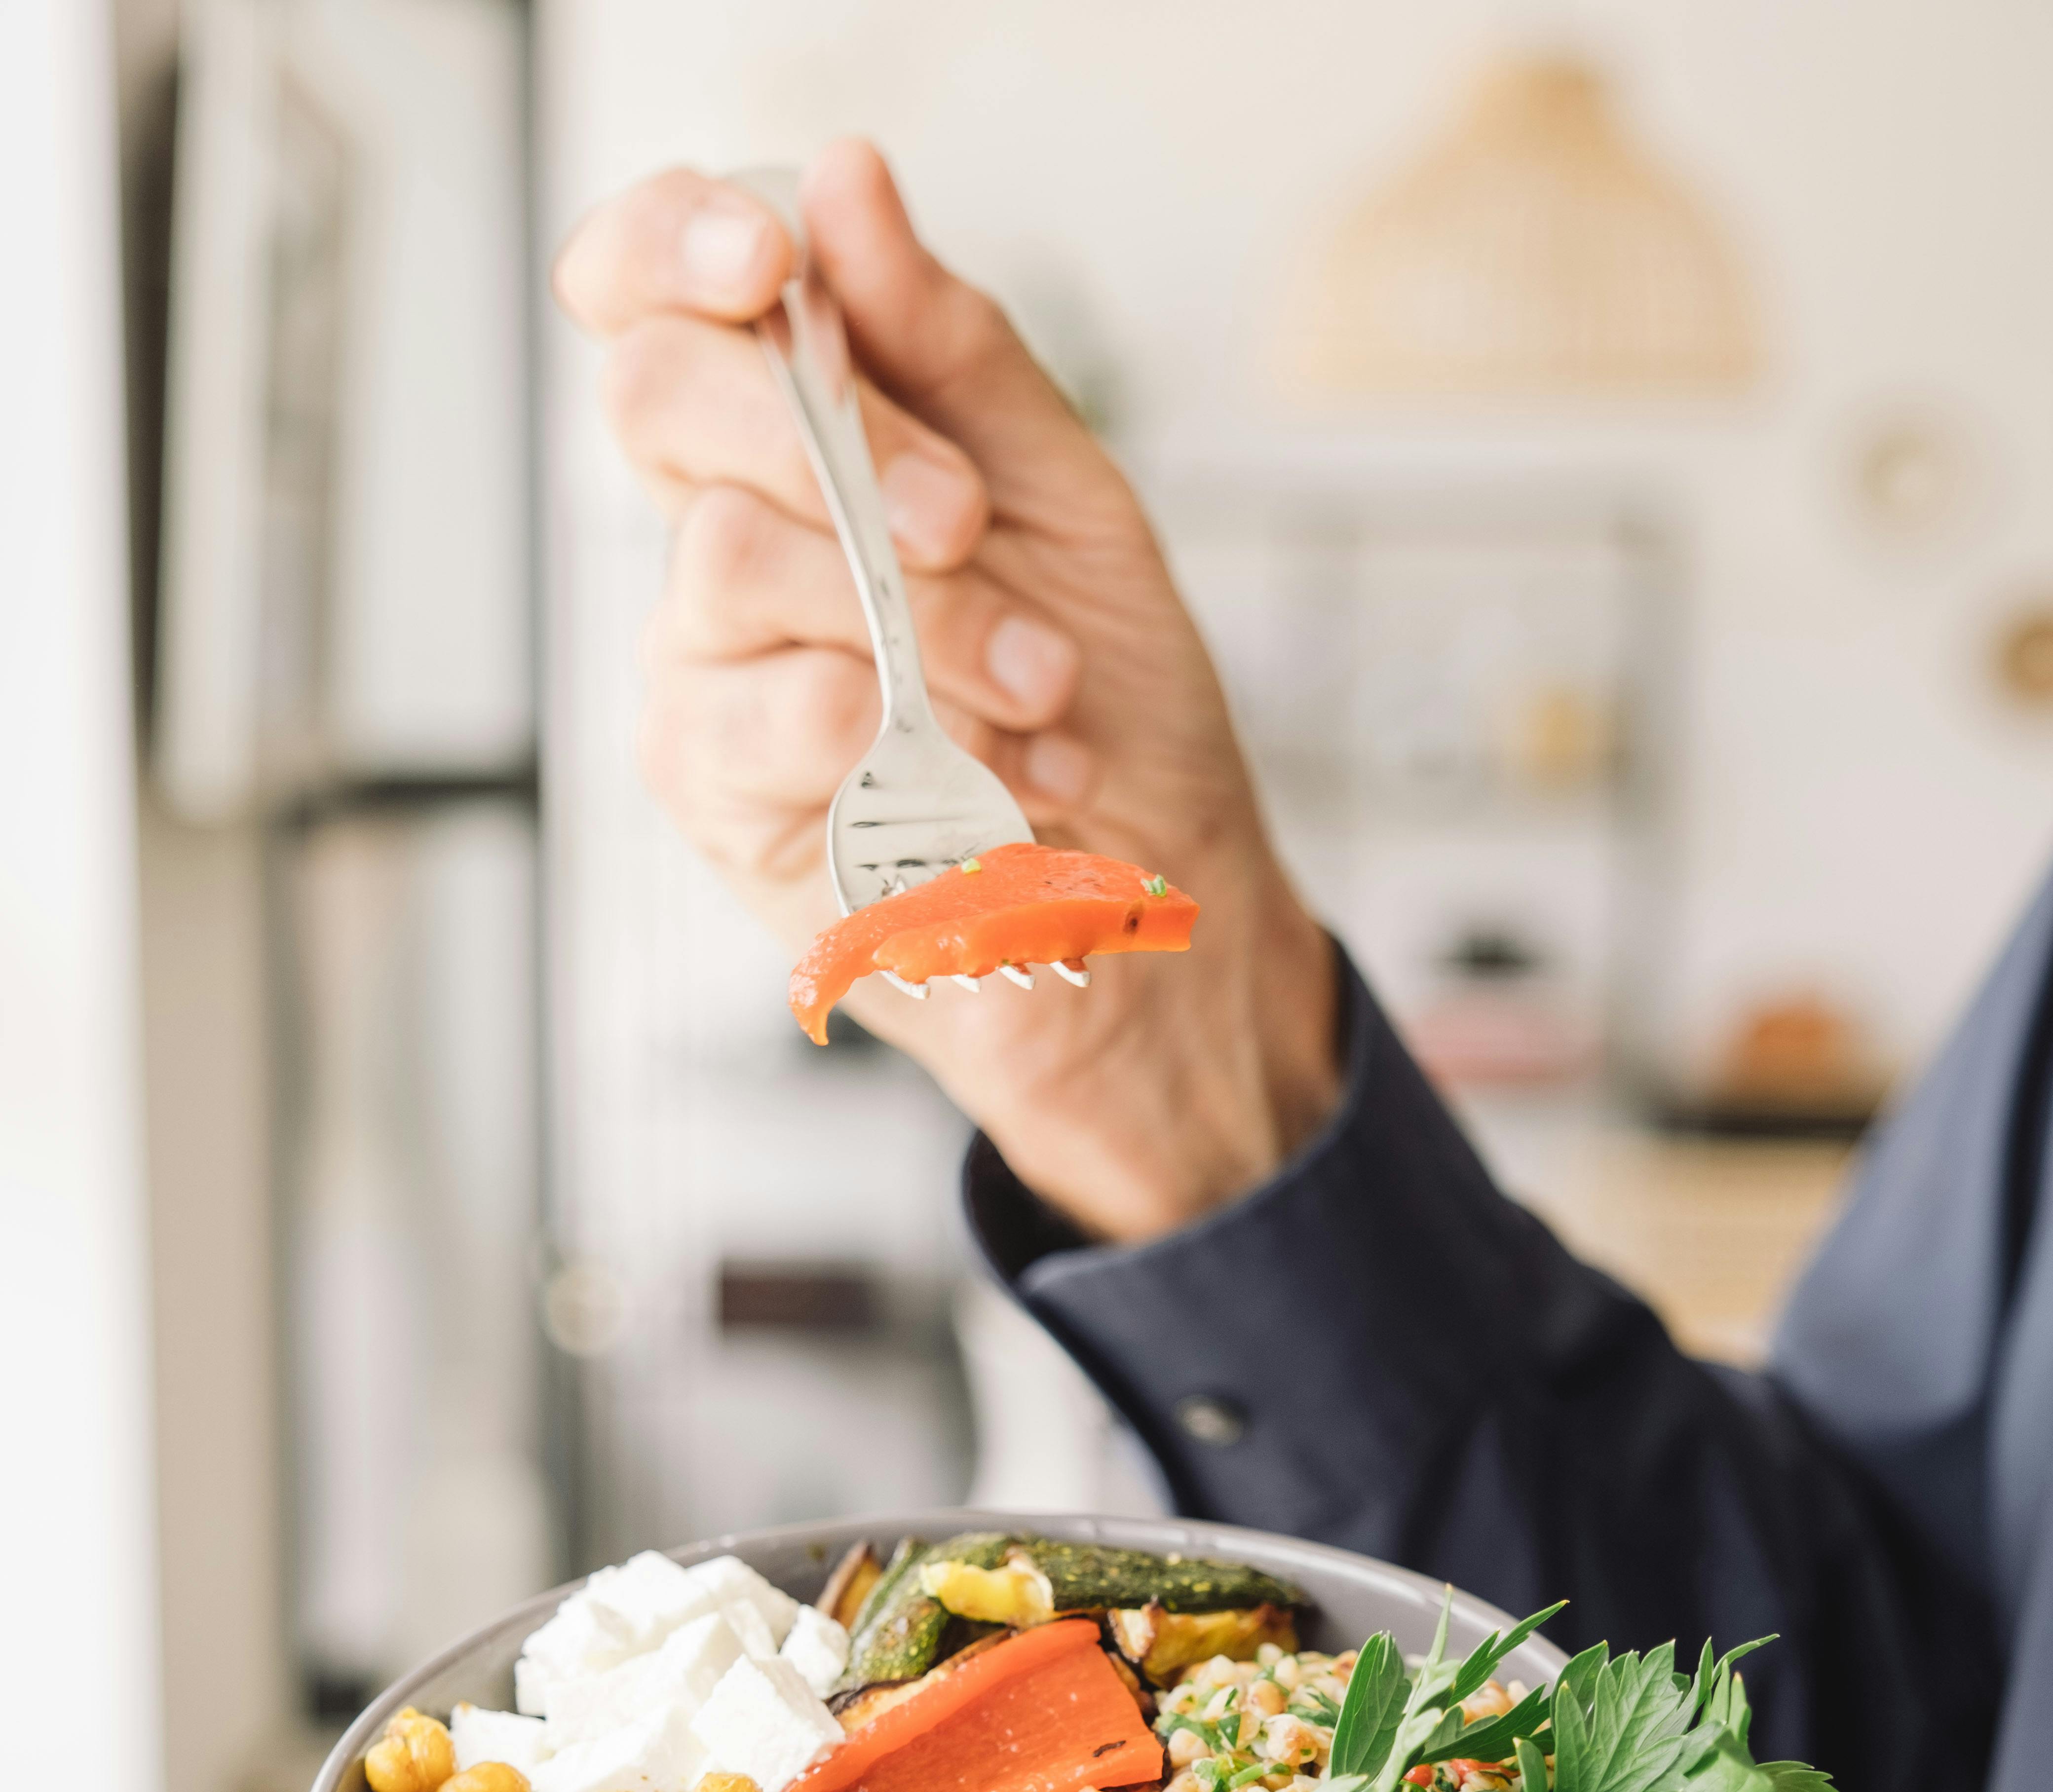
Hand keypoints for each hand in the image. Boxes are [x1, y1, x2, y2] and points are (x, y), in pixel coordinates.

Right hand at [553, 141, 1337, 1244]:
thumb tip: (847, 179)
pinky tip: (990, 776)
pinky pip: (763, 714)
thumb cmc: (1112, 709)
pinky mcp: (719, 796)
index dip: (675, 242)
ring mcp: (705, 670)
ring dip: (912, 615)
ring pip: (724, 561)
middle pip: (661, 397)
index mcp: (793, 443)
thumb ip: (950, 347)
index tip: (772, 256)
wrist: (1154, 913)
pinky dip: (895, 730)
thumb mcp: (1066, 494)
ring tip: (1035, 686)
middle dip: (833, 436)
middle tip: (960, 520)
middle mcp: (722, 540)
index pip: (652, 293)